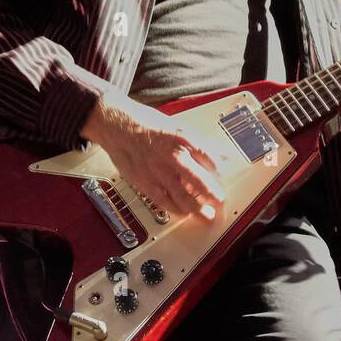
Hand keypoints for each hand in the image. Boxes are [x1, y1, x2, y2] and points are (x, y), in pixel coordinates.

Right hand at [81, 91, 225, 219]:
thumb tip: (222, 155)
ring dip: (196, 208)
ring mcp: (158, 171)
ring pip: (182, 196)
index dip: (218, 171)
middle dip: (212, 195)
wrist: (118, 126)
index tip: (222, 178)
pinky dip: (176, 209)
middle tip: (219, 201)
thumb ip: (201, 144)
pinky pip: (163, 201)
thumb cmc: (147, 126)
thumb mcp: (179, 128)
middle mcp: (172, 156)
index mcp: (184, 139)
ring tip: (206, 214)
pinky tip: (183, 212)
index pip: (210, 159)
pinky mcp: (145, 182)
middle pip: (199, 181)